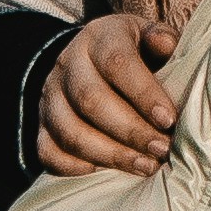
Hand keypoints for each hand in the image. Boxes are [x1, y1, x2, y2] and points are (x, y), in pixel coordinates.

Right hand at [35, 10, 178, 173]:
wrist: (93, 62)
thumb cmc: (135, 54)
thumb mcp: (150, 37)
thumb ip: (161, 40)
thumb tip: (165, 44)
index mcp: (99, 37)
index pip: (116, 62)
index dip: (143, 93)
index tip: (168, 120)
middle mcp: (67, 63)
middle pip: (90, 100)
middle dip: (130, 130)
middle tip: (161, 148)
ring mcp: (50, 96)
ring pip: (70, 131)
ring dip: (110, 154)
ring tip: (145, 166)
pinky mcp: (41, 125)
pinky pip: (48, 152)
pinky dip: (75, 167)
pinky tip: (107, 173)